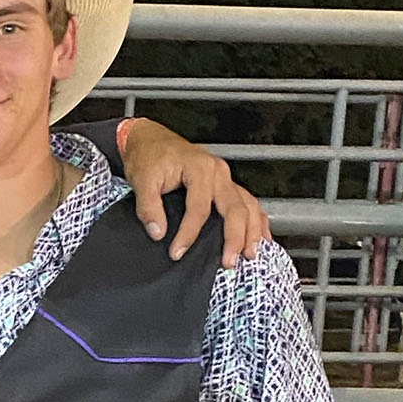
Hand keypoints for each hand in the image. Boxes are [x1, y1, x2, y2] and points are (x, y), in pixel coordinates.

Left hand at [119, 118, 271, 267]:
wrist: (150, 139)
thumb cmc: (148, 155)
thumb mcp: (141, 179)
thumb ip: (148, 207)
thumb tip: (157, 232)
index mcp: (199, 169)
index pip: (199, 209)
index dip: (189, 233)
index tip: (178, 251)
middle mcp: (218, 172)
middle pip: (235, 208)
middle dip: (234, 238)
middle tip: (228, 262)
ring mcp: (225, 178)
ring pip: (248, 205)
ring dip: (252, 231)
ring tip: (249, 254)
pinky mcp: (225, 183)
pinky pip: (248, 202)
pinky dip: (257, 220)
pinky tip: (261, 236)